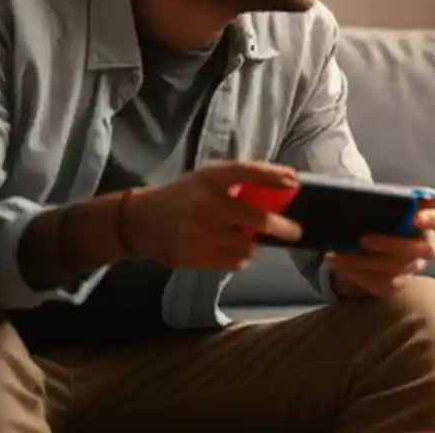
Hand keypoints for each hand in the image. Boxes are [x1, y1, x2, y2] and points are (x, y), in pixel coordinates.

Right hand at [125, 160, 302, 269]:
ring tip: (241, 239)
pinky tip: (227, 249)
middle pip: (260, 221)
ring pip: (248, 247)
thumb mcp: (206, 178)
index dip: (274, 176)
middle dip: (283, 228)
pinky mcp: (194, 256)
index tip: (295, 183)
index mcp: (210, 178)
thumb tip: (284, 184)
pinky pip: (233, 263)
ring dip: (252, 245)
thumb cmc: (183, 196)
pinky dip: (237, 258)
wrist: (140, 221)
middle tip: (294, 232)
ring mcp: (200, 233)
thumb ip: (239, 180)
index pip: (249, 171)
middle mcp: (207, 204)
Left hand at [325, 200, 434, 297]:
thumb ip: (384, 201)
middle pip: (426, 249)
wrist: (361, 234)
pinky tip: (339, 264)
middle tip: (363, 239)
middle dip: (393, 244)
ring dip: (366, 262)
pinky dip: (358, 274)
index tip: (415, 217)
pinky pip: (383, 284)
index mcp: (430, 219)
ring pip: (398, 268)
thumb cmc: (377, 212)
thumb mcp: (381, 202)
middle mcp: (427, 245)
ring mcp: (414, 266)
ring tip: (338, 254)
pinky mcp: (397, 282)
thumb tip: (365, 199)